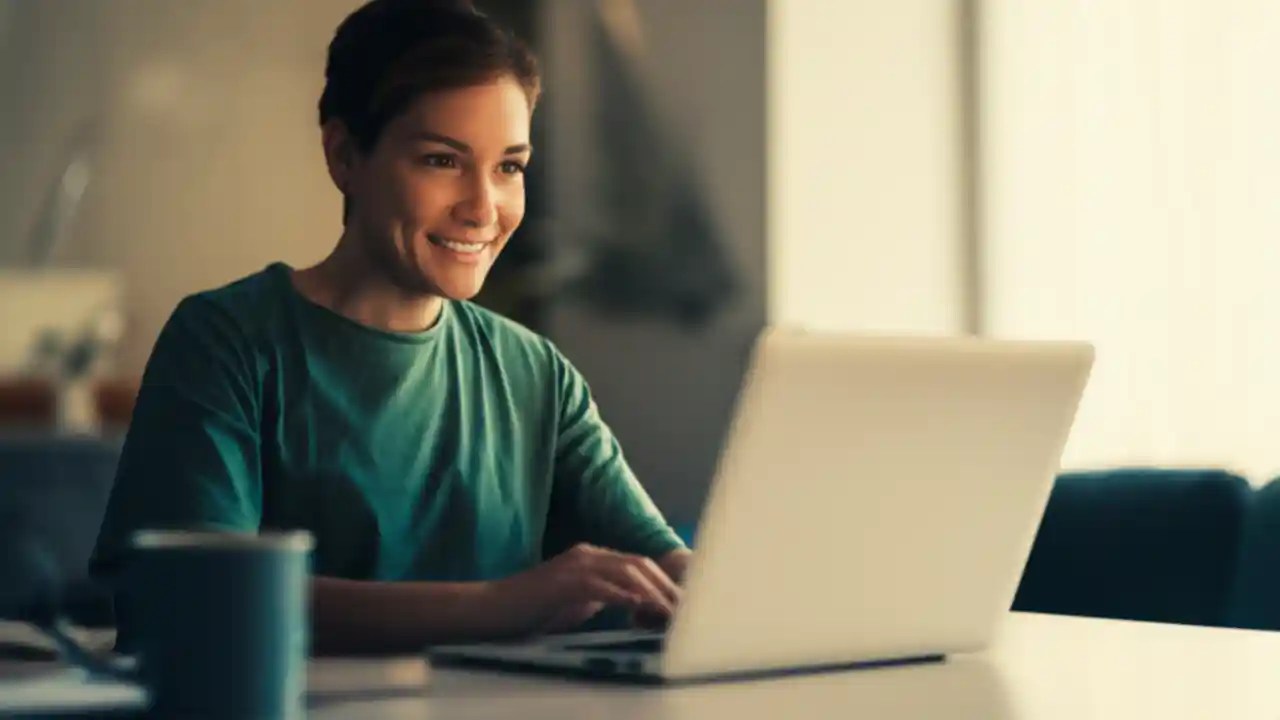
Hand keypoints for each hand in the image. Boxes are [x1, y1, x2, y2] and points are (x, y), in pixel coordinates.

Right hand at [495, 543, 682, 635]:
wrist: (492, 609)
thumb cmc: (531, 610)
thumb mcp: (575, 603)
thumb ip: (602, 597)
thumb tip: (632, 604)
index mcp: (591, 558)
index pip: (637, 565)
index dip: (661, 583)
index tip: (679, 604)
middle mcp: (586, 554)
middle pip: (638, 564)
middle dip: (664, 586)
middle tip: (683, 610)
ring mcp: (574, 565)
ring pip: (625, 571)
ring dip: (650, 593)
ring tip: (668, 612)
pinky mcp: (562, 582)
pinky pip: (599, 585)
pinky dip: (621, 595)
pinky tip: (637, 606)